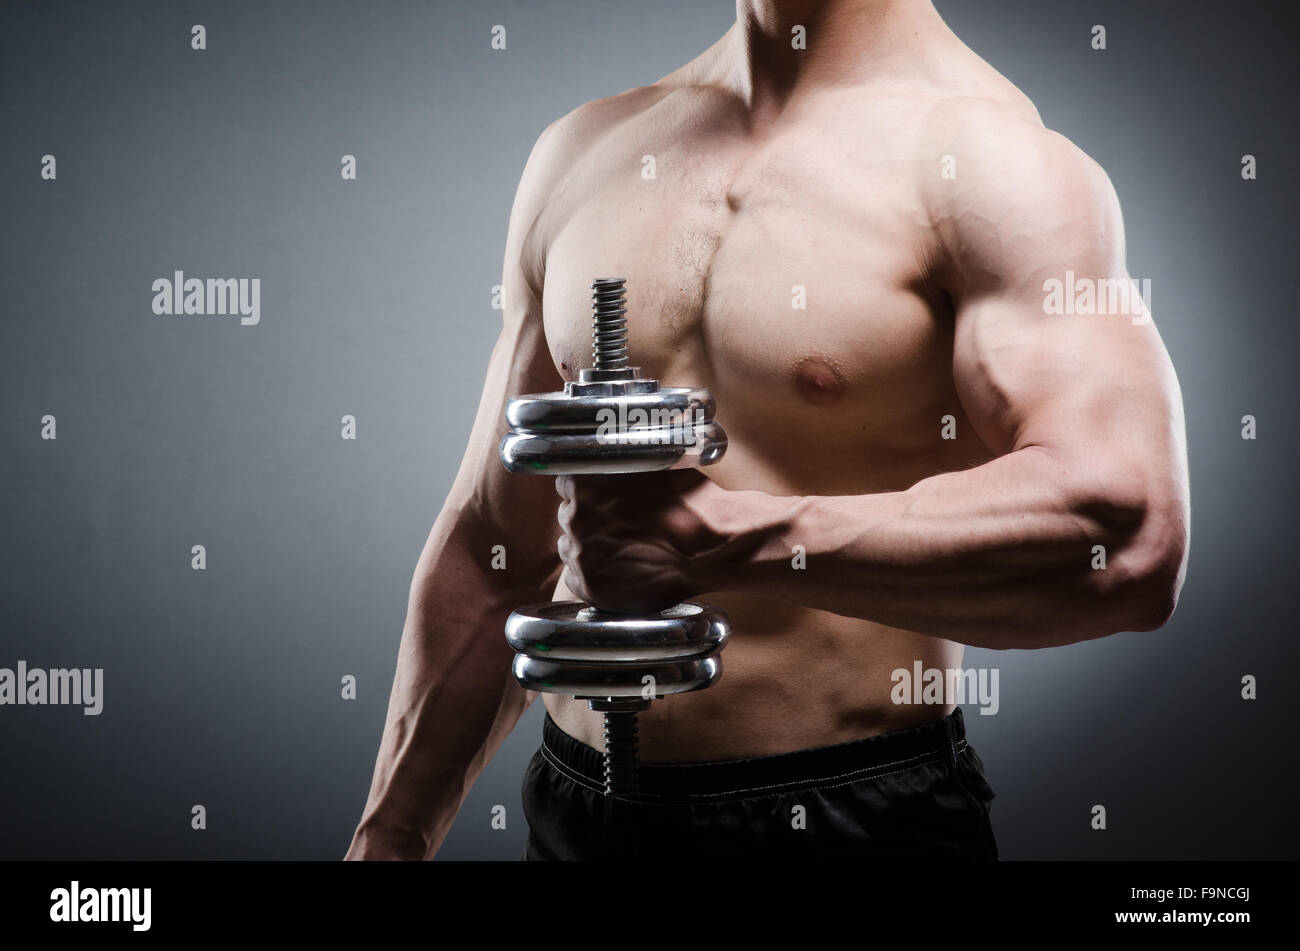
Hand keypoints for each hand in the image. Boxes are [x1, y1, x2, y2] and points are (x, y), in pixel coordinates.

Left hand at [555, 470, 758, 612]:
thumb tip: (615, 439)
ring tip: (625, 549)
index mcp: (582, 480)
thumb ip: (624, 453)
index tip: (606, 500)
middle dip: (590, 521)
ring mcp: (579, 553)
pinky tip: (621, 571)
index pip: (567, 484)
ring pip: (572, 548)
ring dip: (591, 549)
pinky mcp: (588, 586)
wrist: (711, 544)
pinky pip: (578, 580)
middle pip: (570, 516)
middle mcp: (574, 516)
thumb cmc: (689, 499)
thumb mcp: (655, 457)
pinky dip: (595, 577)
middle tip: (622, 526)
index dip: (588, 493)